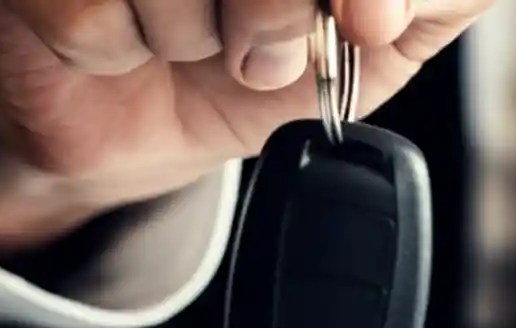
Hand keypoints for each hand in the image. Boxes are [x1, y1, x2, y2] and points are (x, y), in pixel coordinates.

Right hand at [0, 0, 491, 252]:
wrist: (148, 127)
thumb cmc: (264, 62)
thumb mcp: (375, 47)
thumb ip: (425, 5)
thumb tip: (391, 6)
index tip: (372, 23)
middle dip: (276, 15)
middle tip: (265, 51)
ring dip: (191, 37)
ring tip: (186, 39)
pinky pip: (90, 12)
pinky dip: (116, 49)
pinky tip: (123, 39)